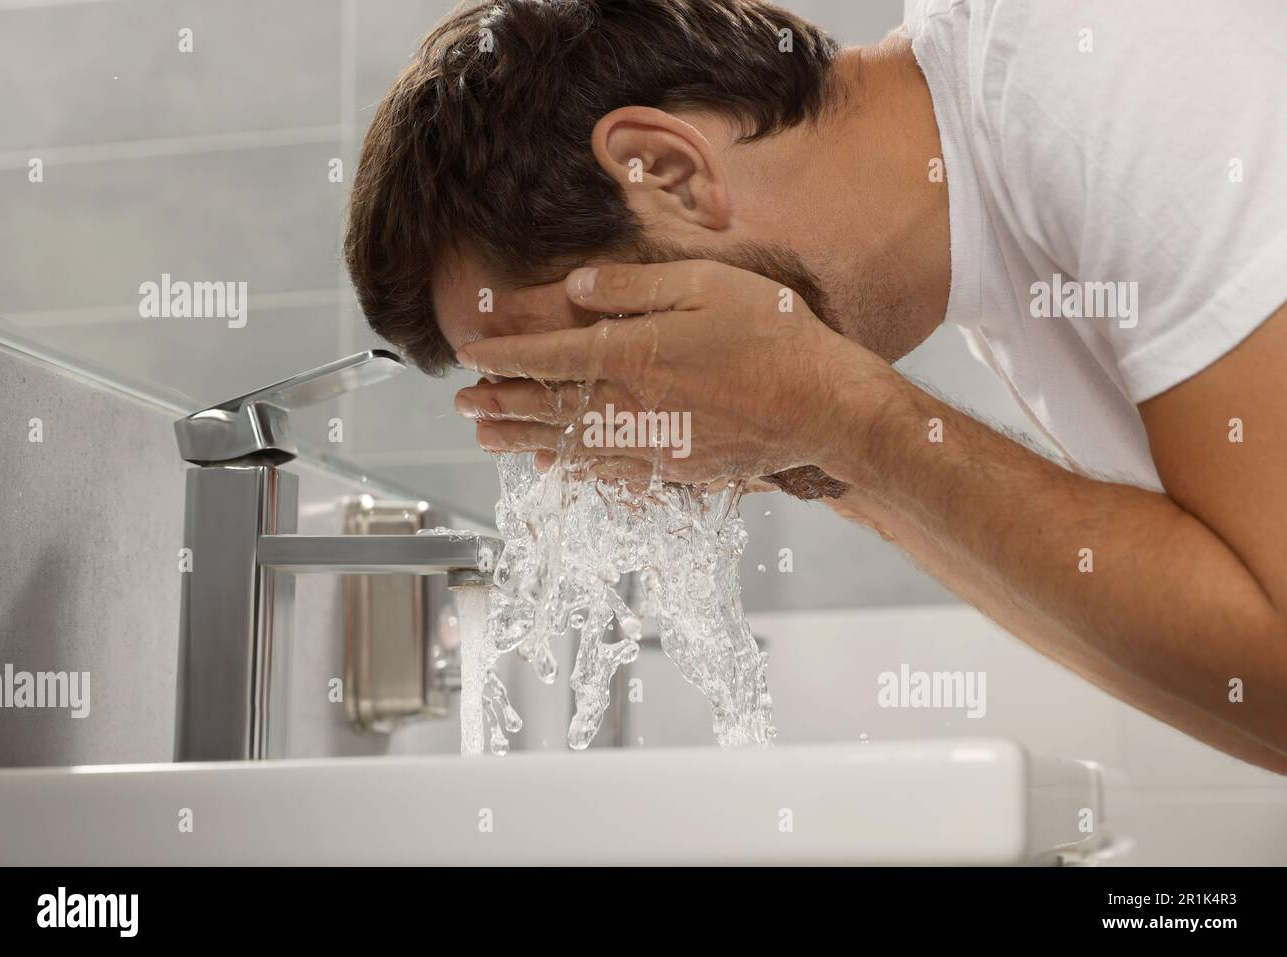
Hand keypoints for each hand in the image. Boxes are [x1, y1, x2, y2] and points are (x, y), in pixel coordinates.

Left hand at [452, 260, 884, 486]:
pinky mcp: (678, 468)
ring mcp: (655, 444)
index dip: (505, 358)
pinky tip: (556, 469)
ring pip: (572, 445)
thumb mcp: (707, 286)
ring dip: (525, 440)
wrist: (825, 407)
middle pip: (551, 408)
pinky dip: (576, 470)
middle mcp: (634, 406)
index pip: (551, 358)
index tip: (469, 356)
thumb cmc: (773, 335)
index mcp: (636, 356)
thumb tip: (577, 289)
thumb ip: (636, 290)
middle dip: (502, 404)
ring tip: (488, 438)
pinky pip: (612, 472)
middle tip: (462, 405)